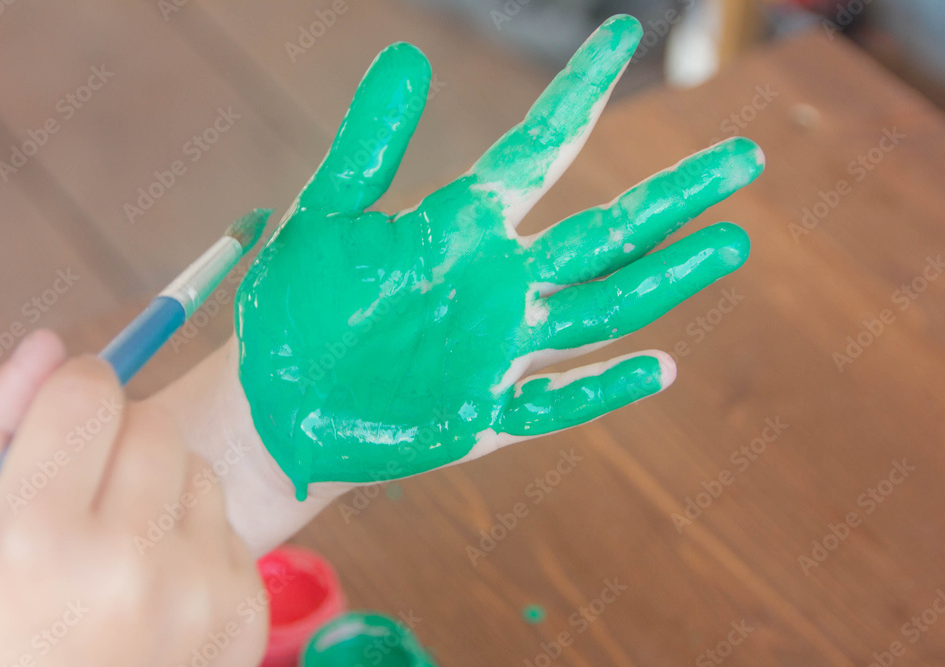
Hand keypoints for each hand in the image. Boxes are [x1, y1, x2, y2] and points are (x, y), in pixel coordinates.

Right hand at [0, 331, 265, 666]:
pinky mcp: (244, 612)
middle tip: (84, 501)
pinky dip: (194, 542)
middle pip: (155, 422)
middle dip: (117, 443)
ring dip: (161, 490)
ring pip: (198, 470)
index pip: (89, 392)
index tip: (65, 422)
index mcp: (35, 543)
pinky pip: (228, 526)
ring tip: (118, 552)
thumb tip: (48, 343)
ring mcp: (198, 593)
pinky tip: (156, 590)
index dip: (72, 396)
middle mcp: (129, 565)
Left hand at [234, 15, 764, 499]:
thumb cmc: (292, 305)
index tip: (619, 35)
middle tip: (743, 156)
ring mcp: (498, 350)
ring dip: (665, 278)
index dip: (580, 91)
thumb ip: (368, 145)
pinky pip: (556, 403)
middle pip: (603, 231)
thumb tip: (406, 56)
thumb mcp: (323, 214)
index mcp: (460, 226)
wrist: (273, 402)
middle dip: (674, 195)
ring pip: (602, 309)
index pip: (539, 148)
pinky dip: (604, 386)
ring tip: (730, 241)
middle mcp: (497, 282)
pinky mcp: (484, 415)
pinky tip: (660, 365)